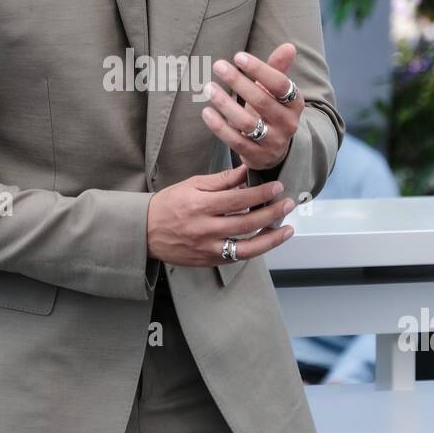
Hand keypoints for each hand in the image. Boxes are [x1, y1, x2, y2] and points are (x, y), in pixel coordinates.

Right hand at [146, 162, 297, 266]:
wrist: (145, 232)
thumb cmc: (168, 205)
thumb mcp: (192, 185)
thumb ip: (221, 181)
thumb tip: (246, 172)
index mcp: (200, 206)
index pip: (238, 200)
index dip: (261, 194)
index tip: (277, 187)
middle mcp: (205, 229)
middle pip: (247, 223)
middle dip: (272, 213)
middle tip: (288, 204)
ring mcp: (208, 248)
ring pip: (247, 247)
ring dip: (271, 239)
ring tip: (287, 230)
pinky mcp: (209, 261)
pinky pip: (237, 257)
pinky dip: (254, 249)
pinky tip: (267, 241)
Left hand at [201, 42, 304, 170]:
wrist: (275, 150)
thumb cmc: (271, 110)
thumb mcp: (276, 91)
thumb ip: (278, 69)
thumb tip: (289, 46)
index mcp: (295, 103)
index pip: (280, 84)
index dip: (259, 69)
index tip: (238, 56)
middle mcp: (288, 123)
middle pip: (262, 101)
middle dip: (238, 82)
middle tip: (218, 66)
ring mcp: (273, 142)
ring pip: (247, 123)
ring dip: (226, 104)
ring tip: (209, 88)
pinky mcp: (257, 156)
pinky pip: (235, 141)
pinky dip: (219, 126)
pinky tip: (206, 112)